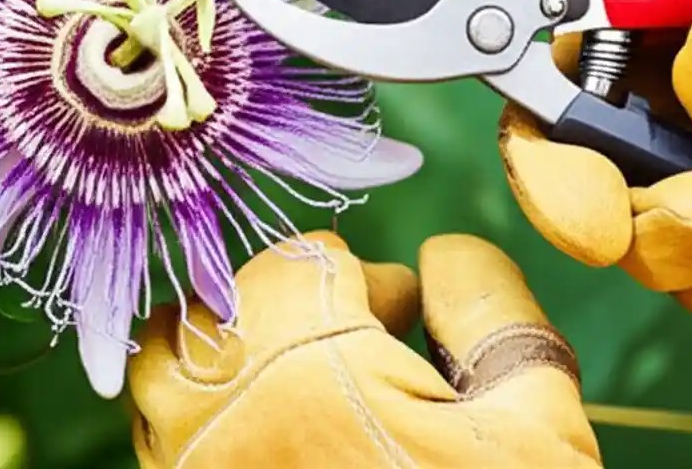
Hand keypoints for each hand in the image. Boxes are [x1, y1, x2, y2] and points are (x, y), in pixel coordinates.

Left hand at [128, 231, 601, 467]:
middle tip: (361, 349)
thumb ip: (493, 317)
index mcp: (310, 376)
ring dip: (226, 345)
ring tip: (299, 379)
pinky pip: (154, 429)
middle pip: (225, 297)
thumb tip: (444, 253)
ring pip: (165, 358)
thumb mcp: (537, 433)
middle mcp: (222, 418)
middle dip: (294, 303)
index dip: (367, 279)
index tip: (409, 322)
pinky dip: (199, 407)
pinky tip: (273, 439)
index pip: (302, 262)